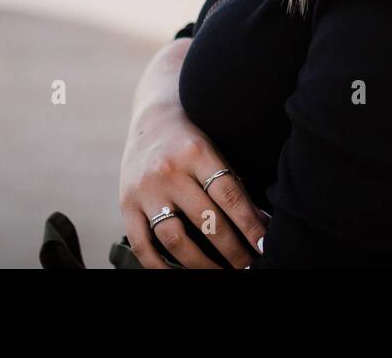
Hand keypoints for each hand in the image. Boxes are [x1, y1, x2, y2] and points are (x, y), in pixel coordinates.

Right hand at [118, 101, 268, 267]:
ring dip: (202, 264)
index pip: (229, 195)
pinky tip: (181, 274)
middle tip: (249, 266)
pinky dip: (161, 267)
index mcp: (196, 152)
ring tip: (222, 273)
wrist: (151, 117)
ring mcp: (145, 190)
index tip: (264, 246)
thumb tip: (262, 224)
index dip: (249, 224)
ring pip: (175, 238)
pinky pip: (143, 245)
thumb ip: (234, 186)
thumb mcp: (215, 152)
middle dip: (232, 250)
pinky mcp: (126, 204)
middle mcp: (168, 171)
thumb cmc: (191, 138)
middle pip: (206, 220)